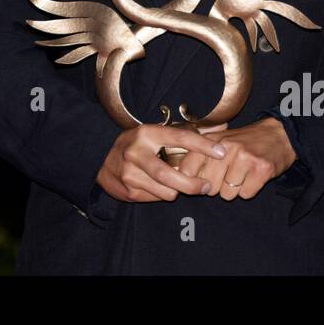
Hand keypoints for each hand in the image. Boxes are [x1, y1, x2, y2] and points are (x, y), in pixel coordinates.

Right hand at [96, 123, 226, 202]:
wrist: (101, 160)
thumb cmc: (137, 144)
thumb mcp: (156, 132)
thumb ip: (187, 132)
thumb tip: (222, 126)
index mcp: (147, 133)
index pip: (180, 138)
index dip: (203, 145)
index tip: (221, 152)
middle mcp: (136, 152)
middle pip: (170, 174)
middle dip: (192, 184)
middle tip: (206, 186)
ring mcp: (130, 173)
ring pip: (166, 190)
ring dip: (178, 191)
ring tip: (180, 185)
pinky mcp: (128, 190)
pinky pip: (156, 198)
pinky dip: (163, 194)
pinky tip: (160, 187)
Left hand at [176, 118, 296, 200]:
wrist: (279, 134)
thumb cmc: (245, 142)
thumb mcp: (219, 141)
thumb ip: (200, 156)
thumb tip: (181, 177)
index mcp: (211, 141)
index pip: (187, 169)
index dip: (192, 181)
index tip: (200, 182)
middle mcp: (226, 148)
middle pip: (209, 187)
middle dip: (217, 188)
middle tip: (228, 176)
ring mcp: (244, 158)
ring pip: (227, 194)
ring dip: (234, 189)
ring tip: (243, 174)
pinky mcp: (262, 169)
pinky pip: (246, 194)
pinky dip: (249, 190)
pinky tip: (253, 177)